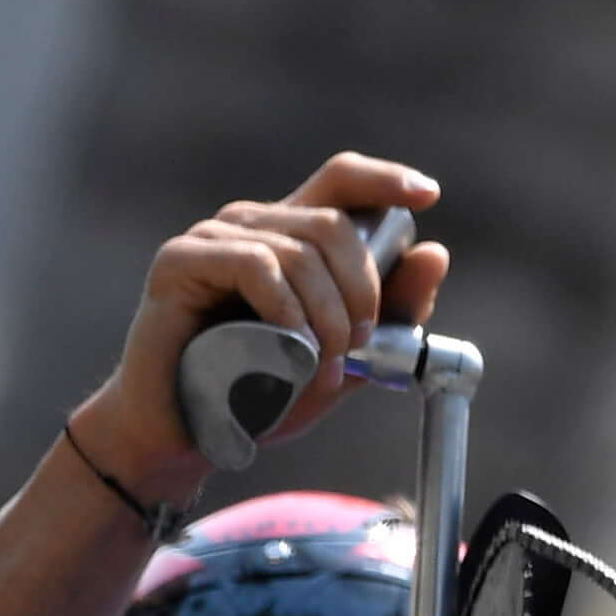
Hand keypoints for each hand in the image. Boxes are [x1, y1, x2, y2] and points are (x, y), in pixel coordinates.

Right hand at [77, 152, 450, 505]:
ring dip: (326, 317)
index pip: (340, 180)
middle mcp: (252, 224)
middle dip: (362, 291)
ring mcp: (212, 237)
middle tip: (357, 348)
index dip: (385, 179)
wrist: (188, 436)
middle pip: (333, 223)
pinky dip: (286, 310)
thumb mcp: (345, 357)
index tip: (427, 196)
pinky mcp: (180, 261)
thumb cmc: (259, 394)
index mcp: (290, 236)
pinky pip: (255, 265)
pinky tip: (290, 348)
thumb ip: (390, 314)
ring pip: (300, 250)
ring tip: (322, 368)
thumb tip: (436, 254)